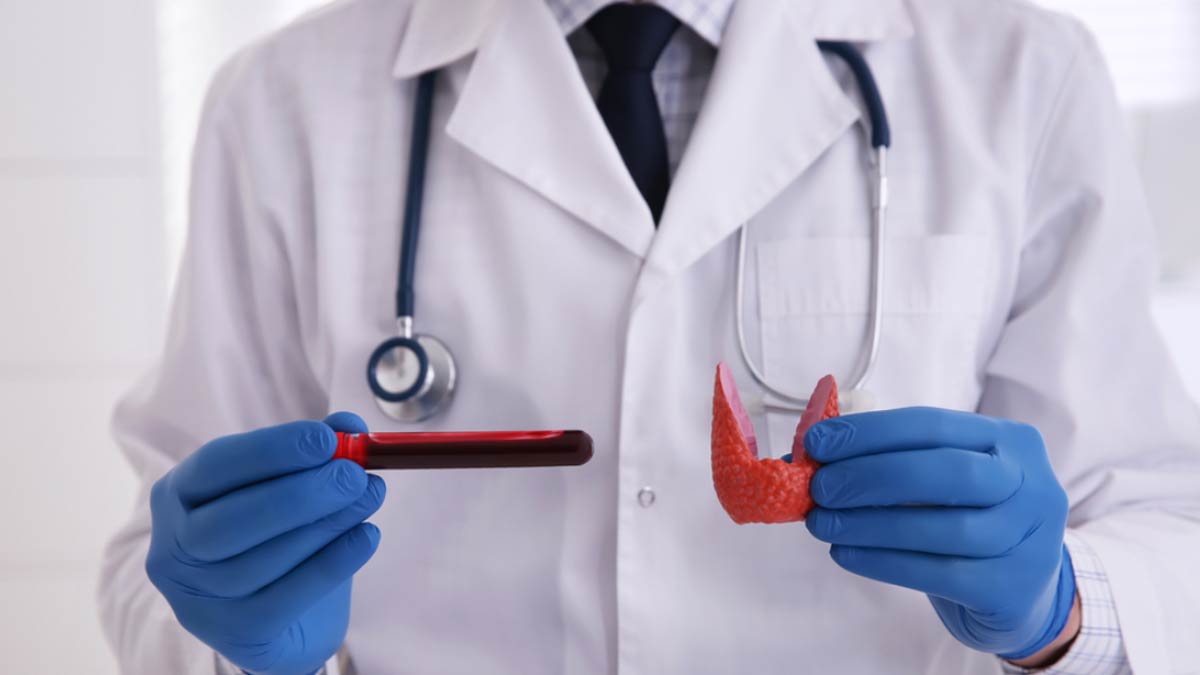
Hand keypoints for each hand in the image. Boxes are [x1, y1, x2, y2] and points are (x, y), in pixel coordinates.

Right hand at [146, 413, 385, 674]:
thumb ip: (317, 453)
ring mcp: (199, 598)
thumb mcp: (293, 486)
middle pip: (230, 521)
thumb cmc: (282, 536)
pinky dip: (334, 563)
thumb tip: (350, 426)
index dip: (271, 450)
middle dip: (300, 494)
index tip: (326, 439)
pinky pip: (288, 597)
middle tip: (355, 476)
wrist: (287, 617)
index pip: (214, 465)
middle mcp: (174, 549)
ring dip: (326, 524)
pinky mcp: (236, 634)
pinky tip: (368, 536)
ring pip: (261, 561)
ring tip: (370, 497)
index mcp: (179, 495)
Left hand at [802, 408, 1076, 660]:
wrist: (1022, 594)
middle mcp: (1030, 484)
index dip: (870, 432)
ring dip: (869, 523)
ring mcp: (1028, 539)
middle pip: (945, 472)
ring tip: (823, 524)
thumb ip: (890, 460)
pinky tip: (845, 553)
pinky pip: (937, 572)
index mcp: (1010, 441)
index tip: (818, 442)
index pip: (932, 425)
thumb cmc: (969, 520)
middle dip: (871, 475)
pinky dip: (882, 561)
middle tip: (820, 487)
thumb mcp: (943, 480)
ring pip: (942, 527)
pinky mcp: (1010, 588)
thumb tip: (809, 454)